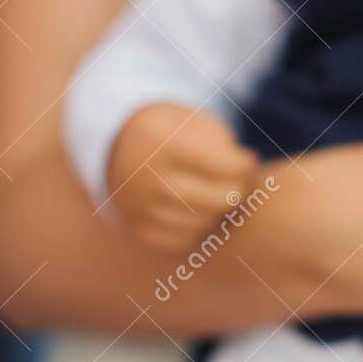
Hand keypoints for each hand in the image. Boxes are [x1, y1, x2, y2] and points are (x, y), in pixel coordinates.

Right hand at [107, 105, 259, 249]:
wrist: (114, 147)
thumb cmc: (168, 131)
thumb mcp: (190, 119)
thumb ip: (220, 141)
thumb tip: (247, 171)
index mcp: (162, 144)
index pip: (219, 163)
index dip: (242, 165)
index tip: (248, 159)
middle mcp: (148, 178)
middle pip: (214, 199)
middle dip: (237, 193)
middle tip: (242, 183)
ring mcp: (140, 207)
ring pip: (201, 224)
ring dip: (220, 214)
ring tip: (222, 196)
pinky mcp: (138, 228)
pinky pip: (181, 242)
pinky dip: (198, 231)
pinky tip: (202, 213)